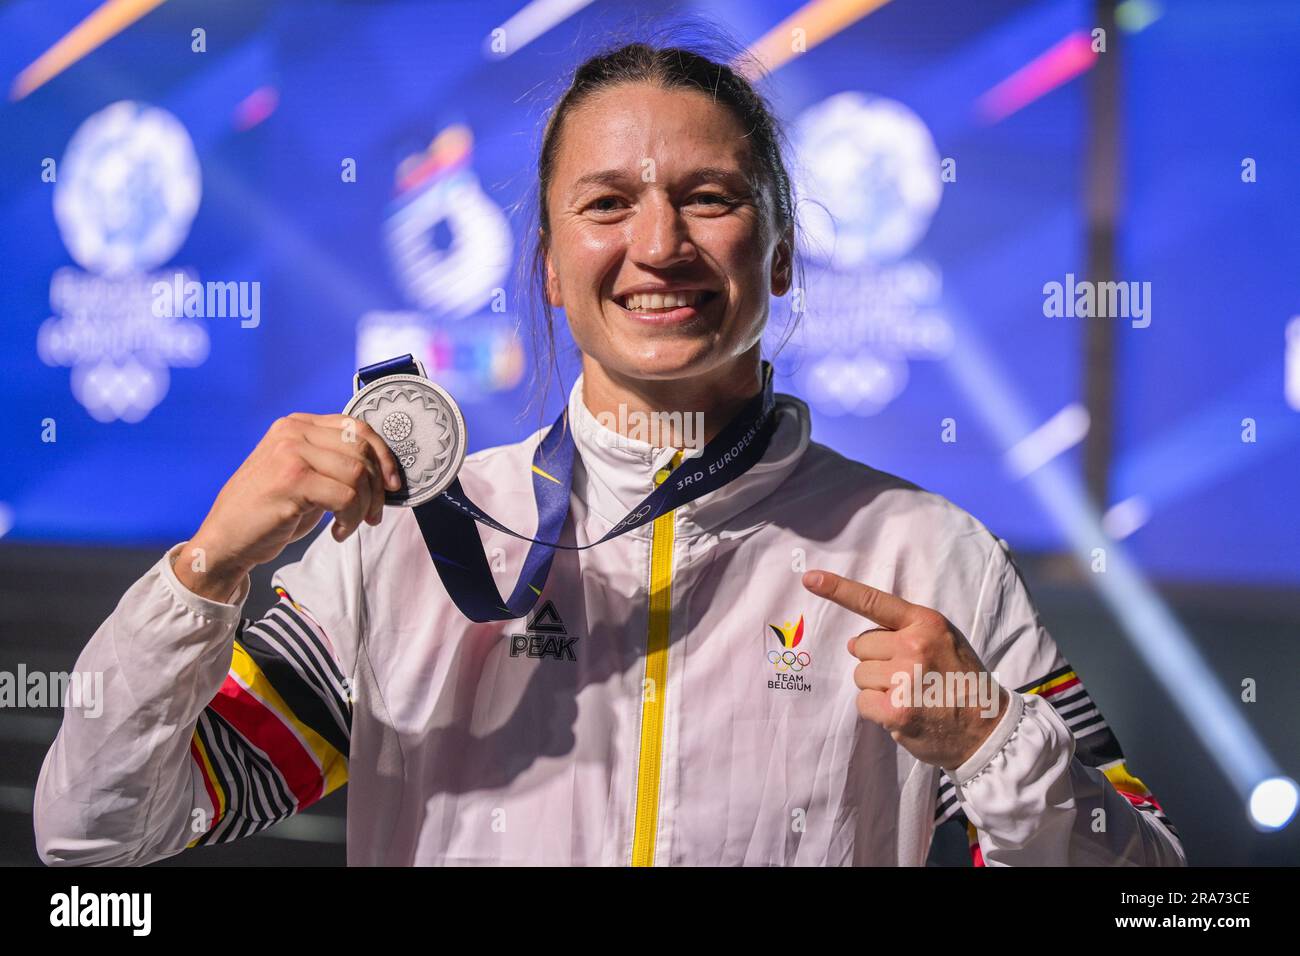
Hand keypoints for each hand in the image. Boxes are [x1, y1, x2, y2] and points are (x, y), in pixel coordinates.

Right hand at [175, 413, 401, 600]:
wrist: (226, 539)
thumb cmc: (269, 511)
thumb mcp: (303, 476)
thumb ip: (332, 462)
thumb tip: (381, 470)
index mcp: (298, 425)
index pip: (357, 428)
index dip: (384, 456)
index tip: (392, 484)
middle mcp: (294, 432)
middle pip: (362, 450)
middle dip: (377, 488)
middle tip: (373, 515)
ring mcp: (291, 453)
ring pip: (357, 474)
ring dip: (364, 507)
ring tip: (351, 524)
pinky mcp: (291, 480)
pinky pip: (346, 496)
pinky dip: (351, 519)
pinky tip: (337, 531)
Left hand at [801, 569, 1008, 771]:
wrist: (987, 729)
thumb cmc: (960, 681)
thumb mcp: (944, 641)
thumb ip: (904, 633)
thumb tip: (854, 642)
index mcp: (926, 623)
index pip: (874, 602)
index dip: (838, 589)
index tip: (810, 578)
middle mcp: (914, 645)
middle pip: (861, 646)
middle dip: (876, 661)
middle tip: (909, 677)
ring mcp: (905, 678)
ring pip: (860, 675)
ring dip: (877, 688)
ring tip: (910, 695)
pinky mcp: (896, 709)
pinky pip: (862, 702)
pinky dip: (876, 711)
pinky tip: (902, 713)